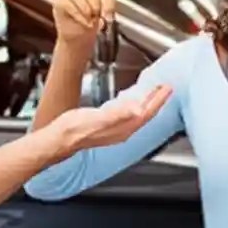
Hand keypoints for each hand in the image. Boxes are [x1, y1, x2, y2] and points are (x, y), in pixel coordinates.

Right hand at [52, 0, 115, 47]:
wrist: (79, 37)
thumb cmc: (92, 21)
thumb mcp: (105, 12)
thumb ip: (107, 8)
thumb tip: (106, 14)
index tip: (107, 13)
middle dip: (95, 5)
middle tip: (97, 16)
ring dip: (86, 11)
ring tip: (90, 21)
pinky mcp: (57, 0)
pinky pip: (68, 5)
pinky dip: (78, 16)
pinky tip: (83, 22)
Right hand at [56, 85, 173, 153]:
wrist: (59, 139)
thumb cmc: (75, 130)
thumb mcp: (98, 117)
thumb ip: (119, 113)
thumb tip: (137, 108)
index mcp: (123, 128)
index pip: (147, 113)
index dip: (158, 100)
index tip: (167, 88)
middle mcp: (122, 131)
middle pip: (145, 114)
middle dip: (155, 100)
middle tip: (164, 87)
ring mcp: (114, 130)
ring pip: (137, 115)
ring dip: (145, 103)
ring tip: (151, 92)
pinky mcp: (106, 127)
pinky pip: (126, 115)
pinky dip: (132, 105)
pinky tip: (128, 102)